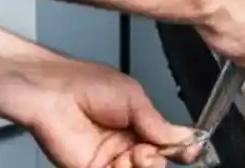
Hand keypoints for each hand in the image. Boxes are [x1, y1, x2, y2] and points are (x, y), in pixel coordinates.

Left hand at [23, 57, 199, 167]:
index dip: (180, 148)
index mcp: (139, 125)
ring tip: (138, 154)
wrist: (52, 94)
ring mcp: (109, 160)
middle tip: (152, 151)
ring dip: (145, 166)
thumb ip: (157, 123)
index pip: (166, 143)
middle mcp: (126, 145)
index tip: (191, 150)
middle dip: (159, 159)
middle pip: (155, 162)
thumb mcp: (134, 98)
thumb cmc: (88, 84)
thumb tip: (184, 138)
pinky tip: (125, 161)